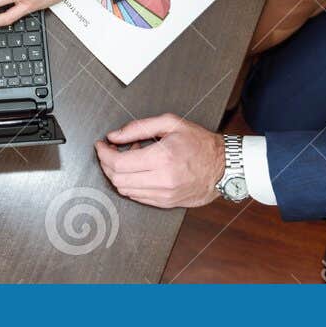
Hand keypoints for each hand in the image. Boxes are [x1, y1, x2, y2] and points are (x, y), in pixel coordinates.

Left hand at [95, 113, 226, 208]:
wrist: (223, 167)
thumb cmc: (200, 143)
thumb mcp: (171, 123)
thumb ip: (138, 127)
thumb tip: (115, 136)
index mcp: (162, 158)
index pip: (119, 163)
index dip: (104, 154)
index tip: (101, 145)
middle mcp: (162, 180)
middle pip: (118, 179)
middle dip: (107, 164)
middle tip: (109, 151)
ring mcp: (164, 195)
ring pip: (125, 190)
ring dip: (118, 175)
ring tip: (128, 158)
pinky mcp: (166, 203)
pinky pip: (138, 197)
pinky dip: (130, 184)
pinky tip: (138, 170)